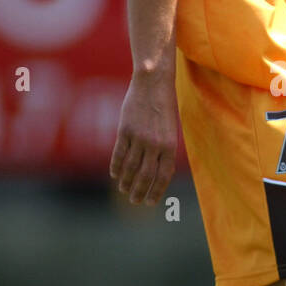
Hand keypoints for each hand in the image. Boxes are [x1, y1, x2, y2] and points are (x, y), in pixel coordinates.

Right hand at [109, 70, 178, 204]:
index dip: (155, 192)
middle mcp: (155, 144)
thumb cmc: (164, 108)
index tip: (150, 202)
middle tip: (134, 201)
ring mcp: (139, 137)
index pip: (162, 176)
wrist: (153, 83)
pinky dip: (116, 166)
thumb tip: (160, 175)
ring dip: (126, 181)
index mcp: (170, 146)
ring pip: (130, 167)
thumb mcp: (170, 130)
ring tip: (123, 190)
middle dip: (139, 191)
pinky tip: (115, 174)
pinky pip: (119, 154)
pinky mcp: (125, 130)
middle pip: (145, 176)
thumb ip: (165, 152)